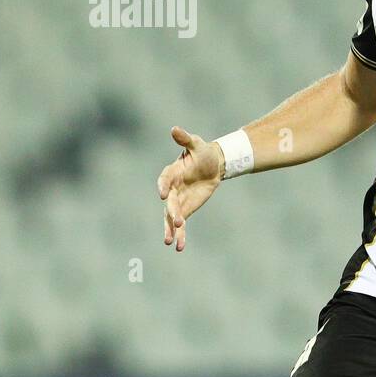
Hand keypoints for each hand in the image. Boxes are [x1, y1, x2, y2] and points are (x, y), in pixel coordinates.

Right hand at [156, 126, 224, 251]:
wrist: (213, 164)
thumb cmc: (203, 152)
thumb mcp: (197, 144)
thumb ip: (185, 139)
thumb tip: (175, 129)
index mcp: (171, 172)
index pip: (165, 179)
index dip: (163, 185)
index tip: (162, 193)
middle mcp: (171, 189)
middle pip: (169, 202)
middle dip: (171, 213)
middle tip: (176, 222)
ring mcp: (176, 201)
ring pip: (171, 217)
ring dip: (171, 229)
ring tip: (170, 242)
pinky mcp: (184, 210)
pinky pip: (180, 225)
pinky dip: (180, 235)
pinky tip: (179, 247)